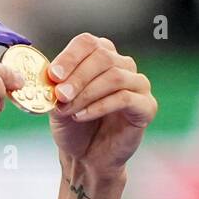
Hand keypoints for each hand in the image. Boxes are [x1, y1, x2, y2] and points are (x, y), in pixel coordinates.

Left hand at [47, 33, 156, 176]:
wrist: (85, 156)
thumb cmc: (72, 124)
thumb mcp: (57, 101)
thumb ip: (56, 86)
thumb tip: (51, 75)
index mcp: (100, 55)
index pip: (87, 42)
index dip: (69, 57)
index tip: (53, 75)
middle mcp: (122, 65)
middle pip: (102, 57)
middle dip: (77, 77)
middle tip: (60, 95)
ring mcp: (138, 84)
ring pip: (114, 77)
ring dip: (87, 93)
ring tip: (68, 109)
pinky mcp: (147, 106)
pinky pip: (125, 98)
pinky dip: (100, 106)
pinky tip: (82, 116)